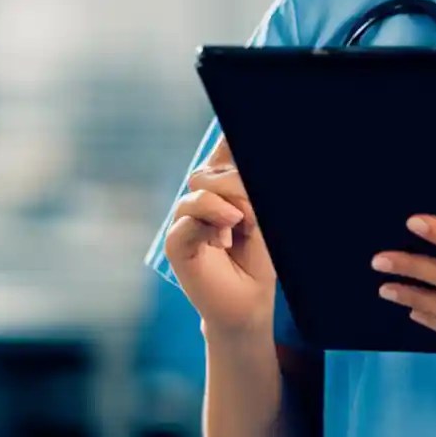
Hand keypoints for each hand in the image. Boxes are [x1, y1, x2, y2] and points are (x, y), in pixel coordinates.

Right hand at [163, 137, 276, 338]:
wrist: (250, 299)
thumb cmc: (259, 256)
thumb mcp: (259, 216)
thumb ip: (241, 189)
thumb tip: (224, 167)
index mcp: (222, 188)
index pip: (221, 151)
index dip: (225, 142)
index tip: (226, 137)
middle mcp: (200, 198)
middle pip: (213, 169)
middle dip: (239, 188)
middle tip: (251, 220)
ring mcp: (185, 219)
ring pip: (200, 187)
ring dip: (227, 207)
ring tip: (235, 232)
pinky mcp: (176, 243)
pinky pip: (187, 220)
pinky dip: (208, 226)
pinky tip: (220, 241)